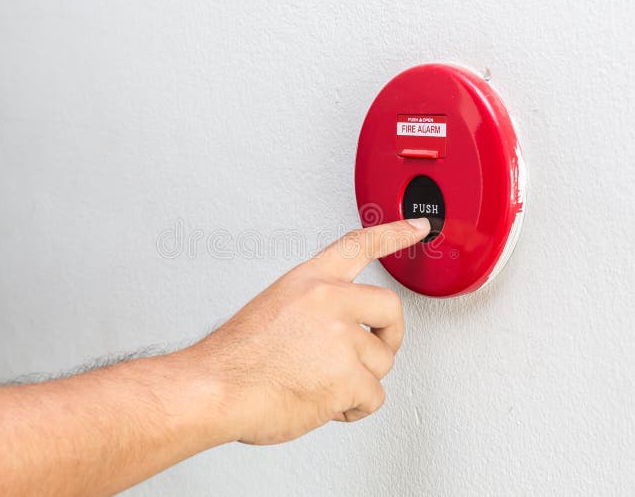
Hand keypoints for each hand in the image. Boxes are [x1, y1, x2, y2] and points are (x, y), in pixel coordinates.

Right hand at [190, 218, 430, 444]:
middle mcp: (329, 302)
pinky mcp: (348, 377)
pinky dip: (353, 409)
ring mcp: (341, 338)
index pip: (358, 246)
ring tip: (322, 384)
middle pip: (391, 309)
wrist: (216, 389)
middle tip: (379, 347)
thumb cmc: (235, 359)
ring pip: (381, 362)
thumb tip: (338, 331)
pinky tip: (326, 403)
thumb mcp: (273, 309)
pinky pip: (373, 397)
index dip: (394, 234)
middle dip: (391, 334)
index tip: (418, 226)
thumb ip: (311, 310)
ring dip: (359, 380)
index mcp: (309, 282)